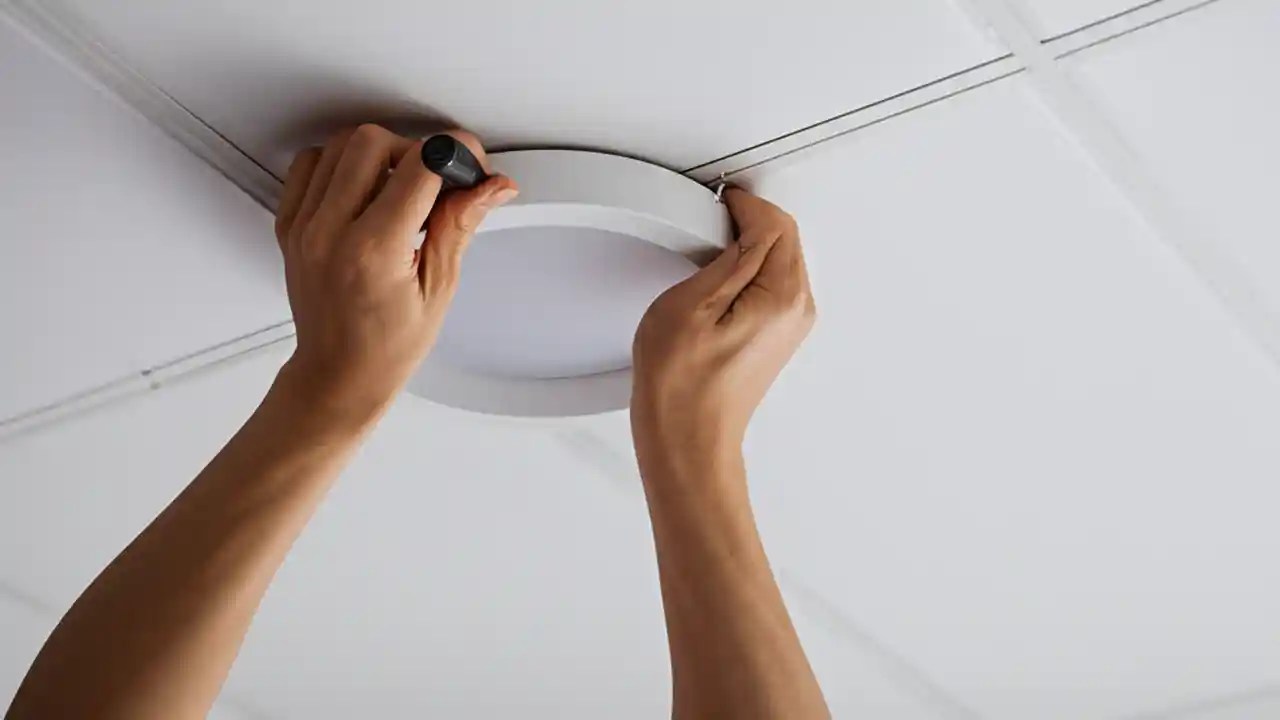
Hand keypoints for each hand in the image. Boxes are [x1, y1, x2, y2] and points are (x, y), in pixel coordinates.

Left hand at [273, 124, 517, 420]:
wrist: (339, 374)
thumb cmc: (387, 347)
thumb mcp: (439, 287)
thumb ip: (460, 225)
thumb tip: (490, 187)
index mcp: (374, 251)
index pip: (420, 167)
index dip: (454, 155)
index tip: (467, 165)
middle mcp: (330, 232)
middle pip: (373, 141)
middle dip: (414, 151)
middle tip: (432, 182)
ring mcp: (303, 227)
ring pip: (340, 145)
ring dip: (377, 155)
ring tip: (397, 189)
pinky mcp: (288, 225)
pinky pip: (309, 164)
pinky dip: (339, 164)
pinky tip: (361, 190)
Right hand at [632, 188, 815, 458]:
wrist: (686, 439)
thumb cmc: (680, 386)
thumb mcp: (691, 302)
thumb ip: (729, 257)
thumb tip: (746, 227)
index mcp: (784, 297)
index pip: (776, 224)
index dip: (744, 204)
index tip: (717, 201)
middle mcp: (798, 310)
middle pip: (784, 239)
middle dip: (750, 221)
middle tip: (709, 220)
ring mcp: (790, 326)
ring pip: (778, 261)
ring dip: (747, 246)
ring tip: (708, 252)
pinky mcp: (776, 337)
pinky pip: (771, 286)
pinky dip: (748, 271)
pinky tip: (718, 282)